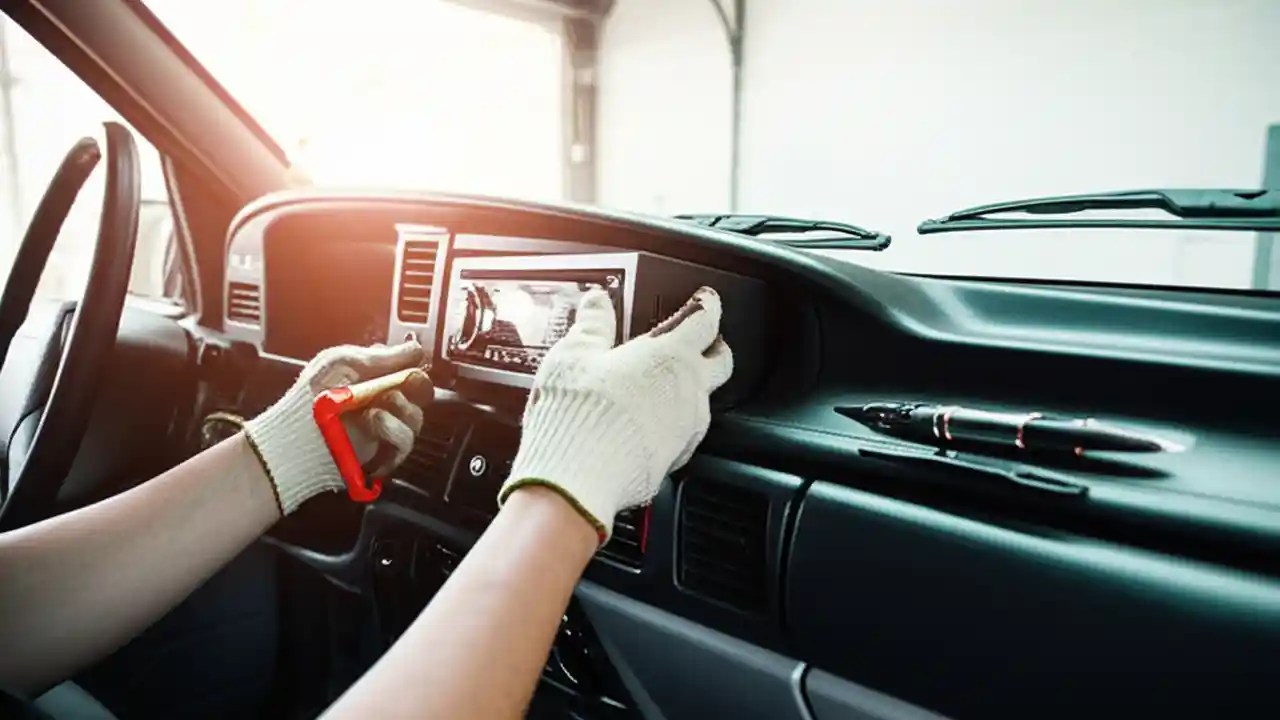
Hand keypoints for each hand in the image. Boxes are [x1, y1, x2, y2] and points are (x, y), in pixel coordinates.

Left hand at [244, 342, 432, 514]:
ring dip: (401, 407)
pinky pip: (406, 441)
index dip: (412, 364)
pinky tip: (374, 423)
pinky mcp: (383, 452)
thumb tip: (416, 349)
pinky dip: (394, 430)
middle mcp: (381, 401)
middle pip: (421, 392)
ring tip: (375, 407)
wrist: (296, 435)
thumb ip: (382, 356)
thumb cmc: (311, 395)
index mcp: (372, 377)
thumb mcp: (344, 362)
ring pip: (416, 416)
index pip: (408, 367)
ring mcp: (384, 428)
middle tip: (401, 383)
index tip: (410, 361)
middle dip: (415, 385)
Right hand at [499, 287, 732, 542]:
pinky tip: (649, 425)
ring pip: (704, 401)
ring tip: (667, 386)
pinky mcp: (674, 460)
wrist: (577, 480)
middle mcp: (688, 391)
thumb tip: (597, 302)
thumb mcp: (575, 355)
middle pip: (721, 362)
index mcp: (669, 356)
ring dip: (691, 390)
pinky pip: (684, 435)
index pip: (704, 319)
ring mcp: (686, 429)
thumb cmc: (577, 415)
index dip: (707, 305)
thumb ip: (592, 325)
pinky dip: (672, 424)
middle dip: (715, 347)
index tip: (706, 299)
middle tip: (703, 341)